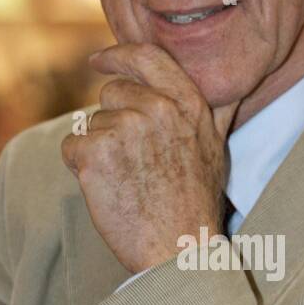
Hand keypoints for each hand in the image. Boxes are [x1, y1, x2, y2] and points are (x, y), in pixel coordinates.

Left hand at [61, 43, 240, 274]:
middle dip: (112, 120)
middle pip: (112, 92)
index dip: (119, 54)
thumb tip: (231, 87)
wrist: (177, 249)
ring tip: (127, 180)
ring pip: (91, 122)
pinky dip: (80, 167)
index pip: (147, 56)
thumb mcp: (217, 149)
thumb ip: (217, 111)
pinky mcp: (95, 152)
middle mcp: (157, 108)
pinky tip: (107, 189)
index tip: (99, 60)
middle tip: (132, 161)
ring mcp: (124, 128)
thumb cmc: (195, 204)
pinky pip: (72, 145)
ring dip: (99, 148)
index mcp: (187, 103)